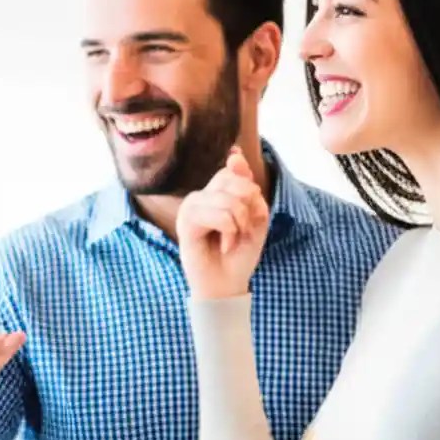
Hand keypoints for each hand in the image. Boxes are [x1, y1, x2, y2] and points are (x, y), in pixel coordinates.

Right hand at [177, 146, 269, 298]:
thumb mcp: (254, 215)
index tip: (250, 217)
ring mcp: (190, 209)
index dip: (250, 194)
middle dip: (248, 208)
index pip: (233, 173)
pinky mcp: (185, 224)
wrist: (227, 284)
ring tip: (233, 240)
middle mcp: (198, 197)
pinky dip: (231, 233)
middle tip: (243, 230)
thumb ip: (247, 186)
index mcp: (212, 193)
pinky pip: (220, 216)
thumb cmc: (239, 253)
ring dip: (240, 224)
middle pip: (231, 181)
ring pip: (228, 200)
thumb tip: (234, 155)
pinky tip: (225, 245)